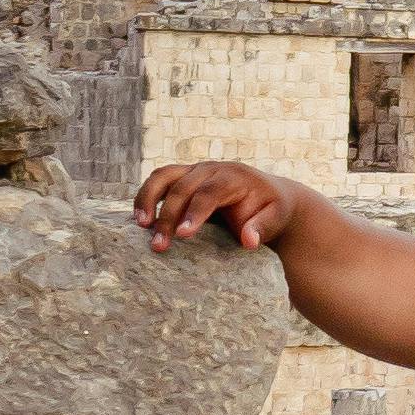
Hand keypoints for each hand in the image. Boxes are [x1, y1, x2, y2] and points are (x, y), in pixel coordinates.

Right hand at [135, 156, 297, 256]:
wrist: (269, 195)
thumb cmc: (271, 209)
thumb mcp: (275, 219)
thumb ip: (263, 228)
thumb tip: (249, 241)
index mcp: (234, 176)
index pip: (210, 192)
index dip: (195, 212)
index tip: (183, 235)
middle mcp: (211, 169)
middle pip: (182, 187)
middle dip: (168, 216)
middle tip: (159, 246)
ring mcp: (195, 170)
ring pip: (164, 176)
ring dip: (148, 199)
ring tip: (141, 225)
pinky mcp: (184, 176)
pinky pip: (160, 180)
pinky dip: (146, 195)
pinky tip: (139, 218)